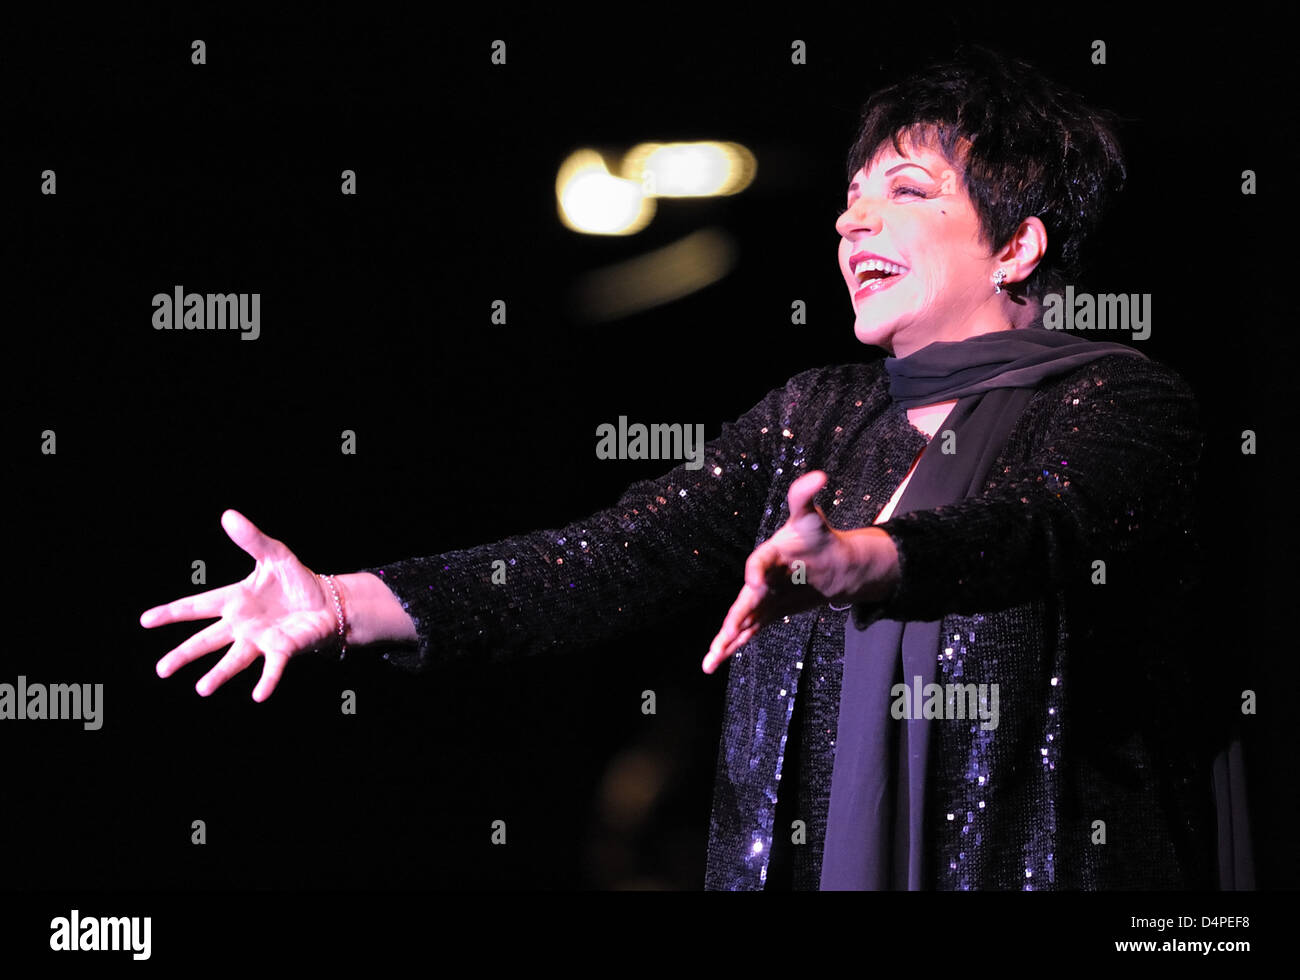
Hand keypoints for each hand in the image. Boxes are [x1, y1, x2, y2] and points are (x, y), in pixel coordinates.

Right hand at [141, 509, 337, 701]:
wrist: (328, 602)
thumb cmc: (297, 582)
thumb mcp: (275, 555)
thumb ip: (252, 539)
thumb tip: (228, 515)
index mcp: (234, 600)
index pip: (197, 606)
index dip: (171, 613)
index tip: (145, 620)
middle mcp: (242, 624)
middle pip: (207, 640)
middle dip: (184, 654)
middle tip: (161, 670)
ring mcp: (261, 640)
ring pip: (234, 659)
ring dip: (218, 674)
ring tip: (202, 688)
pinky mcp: (283, 649)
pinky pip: (273, 667)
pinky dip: (266, 681)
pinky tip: (258, 696)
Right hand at [702, 470, 896, 673]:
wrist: (829, 563)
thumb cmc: (816, 537)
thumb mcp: (811, 518)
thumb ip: (805, 497)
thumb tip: (818, 476)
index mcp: (768, 554)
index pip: (758, 563)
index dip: (756, 573)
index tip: (756, 585)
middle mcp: (759, 578)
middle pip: (744, 600)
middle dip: (736, 617)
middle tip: (728, 632)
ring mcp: (762, 599)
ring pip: (741, 621)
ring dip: (726, 640)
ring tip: (711, 659)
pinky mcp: (768, 614)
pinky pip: (749, 632)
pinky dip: (734, 645)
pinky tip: (716, 660)